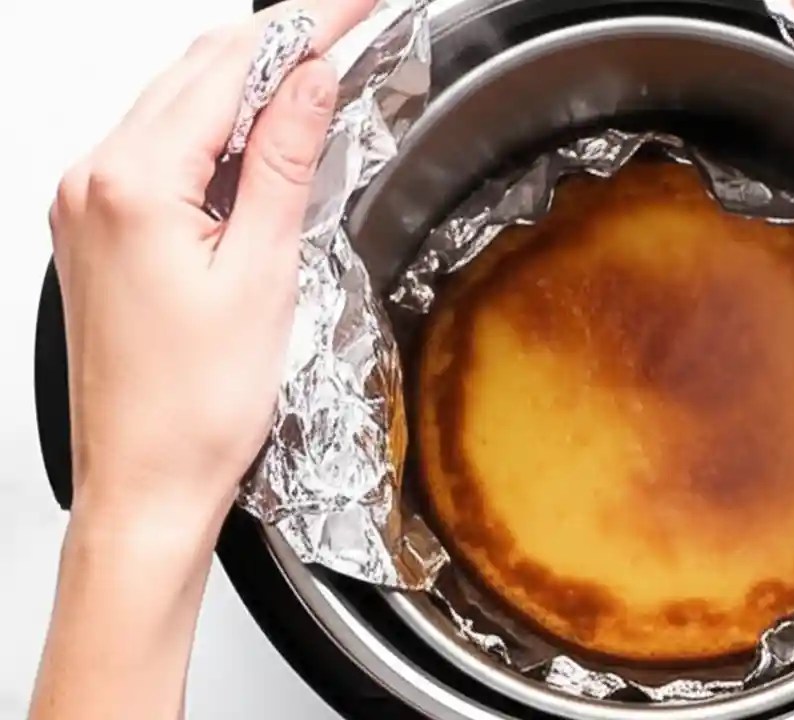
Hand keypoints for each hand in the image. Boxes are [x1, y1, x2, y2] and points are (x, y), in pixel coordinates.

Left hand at [49, 0, 375, 536]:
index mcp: (132, 185)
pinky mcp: (97, 228)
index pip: (232, 68)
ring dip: (248, 80)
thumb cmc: (193, 408)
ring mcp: (87, 203)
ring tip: (319, 70)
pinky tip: (261, 134)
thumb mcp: (264, 273)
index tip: (355, 4)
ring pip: (176, 103)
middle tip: (349, 24)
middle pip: (196, 70)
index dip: (305, 25)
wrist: (144, 485)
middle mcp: (93, 181)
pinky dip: (215, 127)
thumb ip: (286, 162)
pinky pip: (158, 147)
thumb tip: (311, 80)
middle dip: (279, 39)